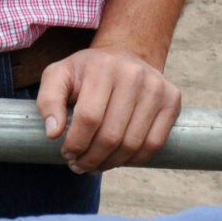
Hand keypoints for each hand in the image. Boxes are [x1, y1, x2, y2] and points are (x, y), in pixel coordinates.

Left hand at [35, 45, 181, 173]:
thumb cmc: (88, 71)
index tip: (67, 153)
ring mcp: (156, 87)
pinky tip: (119, 159)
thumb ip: (48, 101)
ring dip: (110, 163)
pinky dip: (134, 159)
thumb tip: (53, 133)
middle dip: (91, 158)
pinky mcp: (172, 100)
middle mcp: (133, 74)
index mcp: (102, 66)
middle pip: (111, 135)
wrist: (126, 55)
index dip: (75, 144)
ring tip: (96, 164)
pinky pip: (154, 143)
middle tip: (79, 165)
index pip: (88, 118)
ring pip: (132, 144)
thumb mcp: (59, 75)